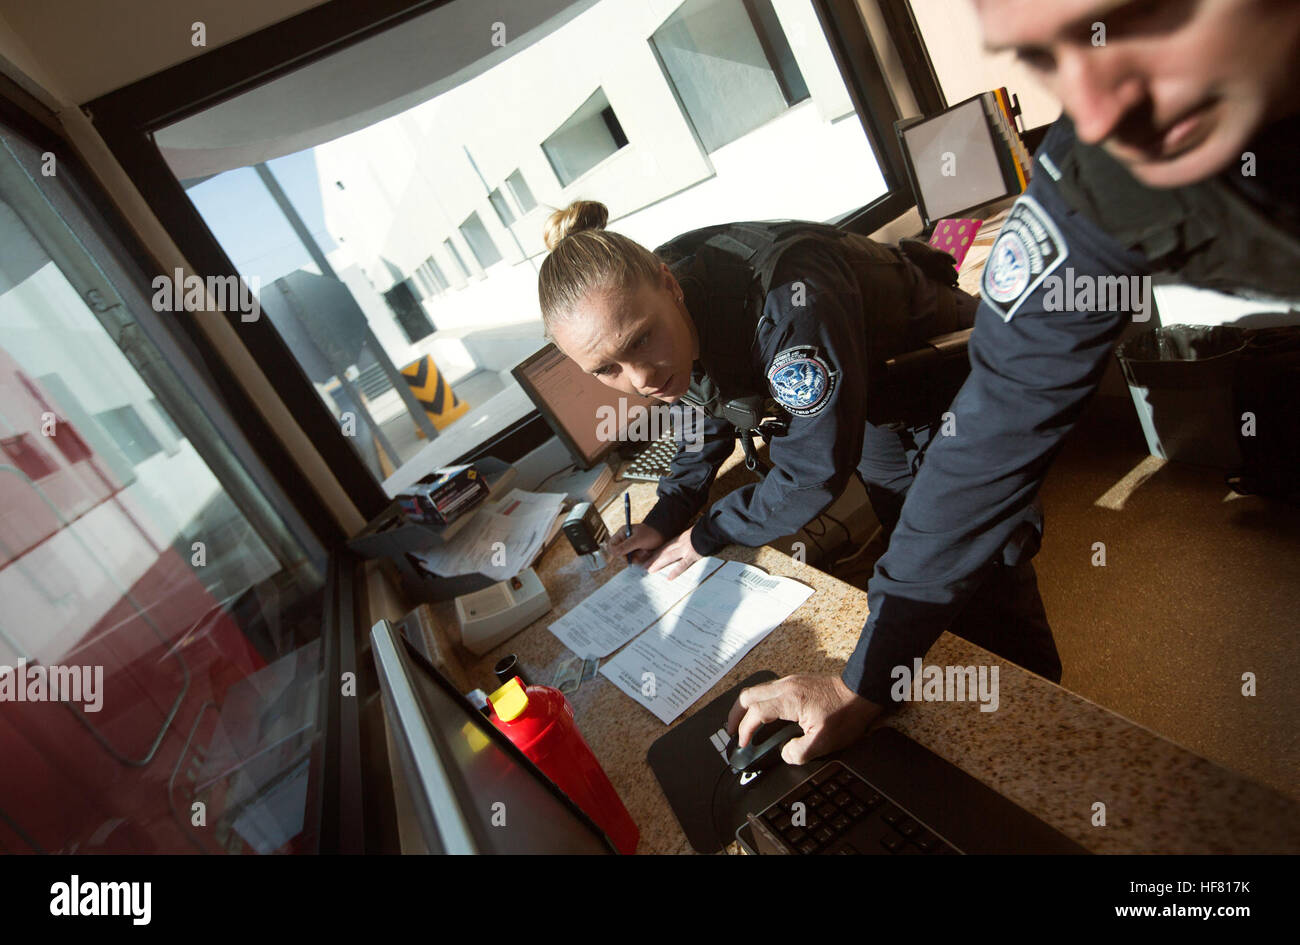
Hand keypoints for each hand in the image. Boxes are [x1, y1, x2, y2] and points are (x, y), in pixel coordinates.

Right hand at [607, 523, 663, 565]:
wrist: (665, 534)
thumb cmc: (652, 533)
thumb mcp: (638, 540)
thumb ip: (625, 546)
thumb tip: (613, 553)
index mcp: (622, 534)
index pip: (611, 546)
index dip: (616, 552)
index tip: (625, 555)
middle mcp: (625, 541)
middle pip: (619, 555)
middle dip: (629, 556)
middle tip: (641, 552)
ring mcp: (631, 547)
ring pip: (628, 559)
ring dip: (637, 558)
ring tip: (646, 551)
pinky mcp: (637, 553)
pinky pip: (635, 561)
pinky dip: (641, 559)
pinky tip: (648, 553)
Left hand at [644, 527, 701, 579]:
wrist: (712, 528)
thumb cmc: (705, 531)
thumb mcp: (693, 533)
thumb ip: (687, 539)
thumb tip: (685, 545)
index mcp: (680, 538)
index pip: (665, 546)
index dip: (656, 552)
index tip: (648, 557)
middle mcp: (680, 543)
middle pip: (664, 551)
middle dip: (653, 559)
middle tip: (643, 566)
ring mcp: (685, 549)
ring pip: (668, 557)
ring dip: (658, 563)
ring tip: (650, 570)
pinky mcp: (693, 554)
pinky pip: (683, 564)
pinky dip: (676, 571)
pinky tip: (669, 578)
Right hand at [726, 674, 882, 765]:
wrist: (863, 690)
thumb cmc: (847, 713)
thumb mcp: (824, 742)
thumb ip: (798, 752)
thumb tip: (785, 753)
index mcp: (789, 699)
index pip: (755, 713)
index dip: (745, 729)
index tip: (742, 743)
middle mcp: (786, 686)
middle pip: (748, 695)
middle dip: (735, 715)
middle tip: (732, 732)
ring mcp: (790, 681)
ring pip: (756, 690)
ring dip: (746, 707)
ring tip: (744, 725)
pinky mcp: (796, 682)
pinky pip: (768, 689)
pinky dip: (759, 702)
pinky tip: (764, 715)